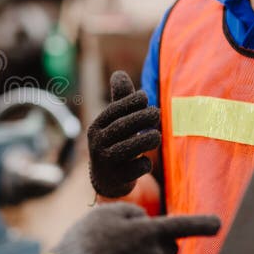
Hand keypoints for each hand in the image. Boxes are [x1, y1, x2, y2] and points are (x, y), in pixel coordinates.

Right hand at [45, 203, 219, 253]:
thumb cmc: (84, 242)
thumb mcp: (104, 214)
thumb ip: (132, 212)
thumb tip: (145, 219)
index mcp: (148, 232)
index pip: (183, 225)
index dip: (203, 224)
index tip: (218, 224)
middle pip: (170, 250)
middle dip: (157, 245)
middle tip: (129, 245)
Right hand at [88, 71, 160, 197]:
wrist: (108, 179)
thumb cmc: (116, 142)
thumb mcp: (116, 123)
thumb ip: (120, 100)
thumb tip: (119, 73)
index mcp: (96, 128)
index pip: (113, 111)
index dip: (129, 102)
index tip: (145, 96)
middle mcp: (97, 144)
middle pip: (122, 127)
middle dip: (142, 117)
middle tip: (157, 113)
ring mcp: (106, 162)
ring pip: (129, 147)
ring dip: (147, 139)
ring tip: (156, 135)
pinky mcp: (118, 178)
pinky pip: (136, 168)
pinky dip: (144, 162)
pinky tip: (146, 160)